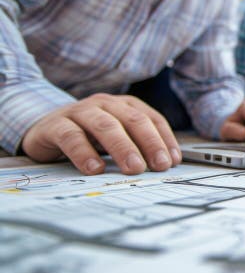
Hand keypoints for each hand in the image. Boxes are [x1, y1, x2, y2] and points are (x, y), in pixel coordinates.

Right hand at [21, 94, 180, 174]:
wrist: (44, 128)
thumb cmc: (88, 135)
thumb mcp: (116, 137)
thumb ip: (137, 146)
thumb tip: (164, 166)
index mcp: (124, 105)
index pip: (151, 118)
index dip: (164, 139)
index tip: (173, 161)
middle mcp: (105, 104)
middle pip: (133, 120)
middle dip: (149, 143)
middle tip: (159, 166)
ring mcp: (80, 111)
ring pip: (105, 126)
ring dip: (123, 148)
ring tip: (134, 168)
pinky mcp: (56, 125)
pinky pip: (72, 137)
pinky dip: (84, 153)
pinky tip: (95, 169)